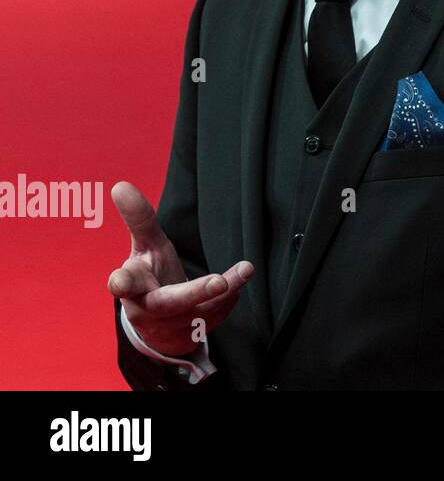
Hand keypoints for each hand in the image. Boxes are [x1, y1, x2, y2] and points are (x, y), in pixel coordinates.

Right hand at [107, 182, 253, 357]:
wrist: (156, 322)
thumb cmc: (150, 275)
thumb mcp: (146, 247)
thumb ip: (139, 219)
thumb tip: (121, 185)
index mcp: (132, 286)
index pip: (123, 285)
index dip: (121, 283)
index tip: (120, 282)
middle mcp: (147, 310)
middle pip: (169, 303)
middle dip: (195, 292)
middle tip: (219, 281)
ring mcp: (169, 326)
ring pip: (200, 311)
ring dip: (226, 291)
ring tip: (245, 269)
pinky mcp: (188, 336)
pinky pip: (214, 319)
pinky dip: (229, 300)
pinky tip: (238, 284)